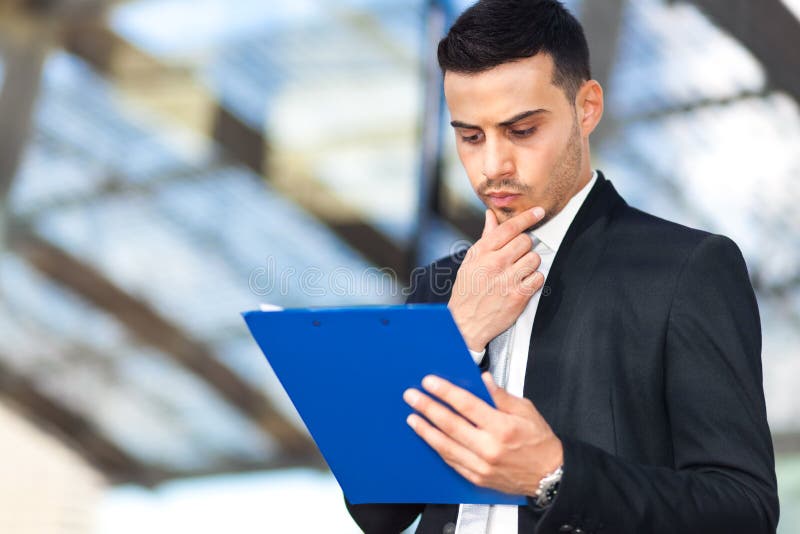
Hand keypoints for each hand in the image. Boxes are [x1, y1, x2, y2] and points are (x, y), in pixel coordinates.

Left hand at [403, 372, 562, 495]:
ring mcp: (481, 466)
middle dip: (428, 408)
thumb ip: (501, 396)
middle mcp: (489, 448)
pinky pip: (452, 461)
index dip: (445, 392)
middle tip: (412, 397)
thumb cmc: (540, 442)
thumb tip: (483, 379)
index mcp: (502, 427)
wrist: (549, 476)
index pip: (466, 405)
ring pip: (446, 445)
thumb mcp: (526, 410)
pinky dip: (438, 448)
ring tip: (413, 417)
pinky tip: (429, 438)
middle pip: (450, 424)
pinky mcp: (477, 478)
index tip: (429, 382)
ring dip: (426, 430)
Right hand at [448, 207, 545, 350]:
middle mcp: (495, 264)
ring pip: (534, 258)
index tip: (538, 211)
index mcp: (482, 253)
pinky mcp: (518, 296)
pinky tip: (523, 283)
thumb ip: (486, 238)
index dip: (527, 217)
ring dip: (530, 263)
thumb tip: (491, 216)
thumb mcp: (470, 261)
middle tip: (518, 255)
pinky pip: (538, 278)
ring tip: (519, 271)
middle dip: (525, 246)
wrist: (465, 322)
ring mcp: (508, 280)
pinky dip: (534, 279)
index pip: (509, 228)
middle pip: (525, 241)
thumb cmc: (467, 291)